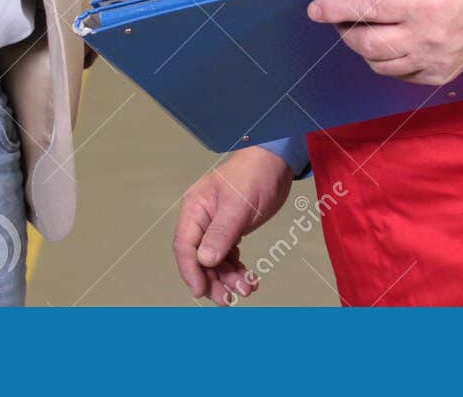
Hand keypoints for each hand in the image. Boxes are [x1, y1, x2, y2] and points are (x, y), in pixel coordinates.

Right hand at [173, 146, 292, 305]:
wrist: (277, 161)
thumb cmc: (255, 174)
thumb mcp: (239, 205)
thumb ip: (221, 234)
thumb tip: (204, 261)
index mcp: (195, 209)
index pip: (185, 246)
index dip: (190, 271)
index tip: (201, 291)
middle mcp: (202, 219)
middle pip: (199, 258)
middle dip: (212, 280)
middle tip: (228, 299)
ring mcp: (216, 225)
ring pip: (215, 260)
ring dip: (228, 278)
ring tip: (245, 289)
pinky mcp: (231, 229)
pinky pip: (228, 255)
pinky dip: (236, 269)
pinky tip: (248, 278)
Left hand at [307, 0, 462, 85]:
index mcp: (423, 2)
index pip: (367, 8)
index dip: (335, 8)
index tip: (315, 9)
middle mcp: (426, 37)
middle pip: (367, 44)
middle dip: (344, 30)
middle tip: (337, 18)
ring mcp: (433, 61)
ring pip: (380, 64)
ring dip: (362, 47)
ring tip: (360, 29)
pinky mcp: (439, 75)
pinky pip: (399, 75)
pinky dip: (385, 60)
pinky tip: (386, 42)